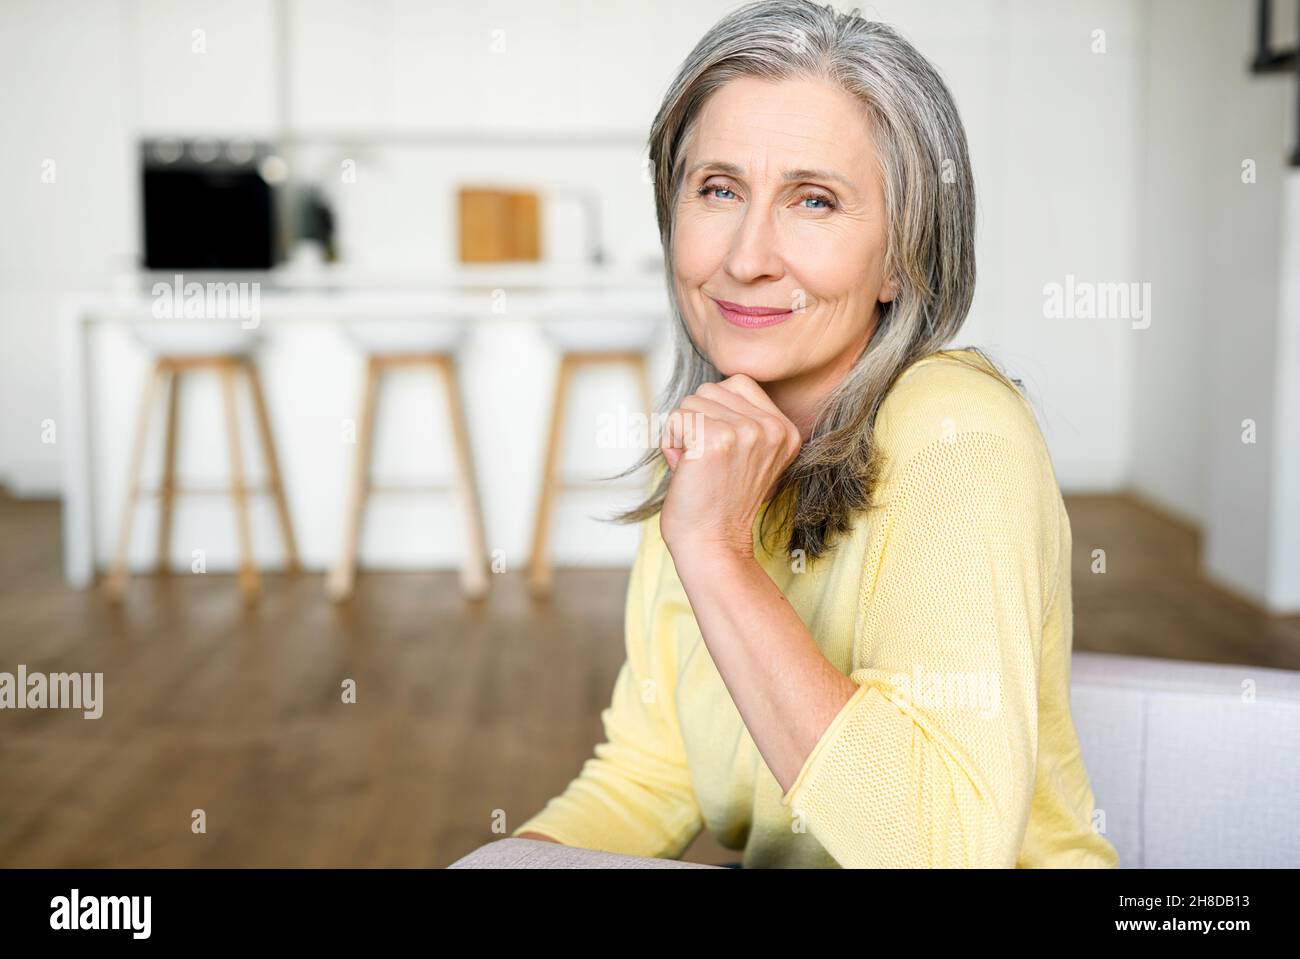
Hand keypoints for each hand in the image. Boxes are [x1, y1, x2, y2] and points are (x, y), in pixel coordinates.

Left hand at [659, 374, 802, 558]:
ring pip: (691, 401)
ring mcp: (747, 431)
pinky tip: (686, 470)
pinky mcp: (717, 439)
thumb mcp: (749, 455)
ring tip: (698, 467)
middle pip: (711, 389)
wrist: (713, 544)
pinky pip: (675, 418)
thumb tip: (706, 390)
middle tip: (707, 464)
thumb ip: (741, 420)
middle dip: (697, 422)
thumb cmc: (720, 502)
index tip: (721, 452)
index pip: (738, 383)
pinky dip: (670, 444)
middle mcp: (773, 427)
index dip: (715, 412)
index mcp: (786, 429)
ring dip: (683, 434)